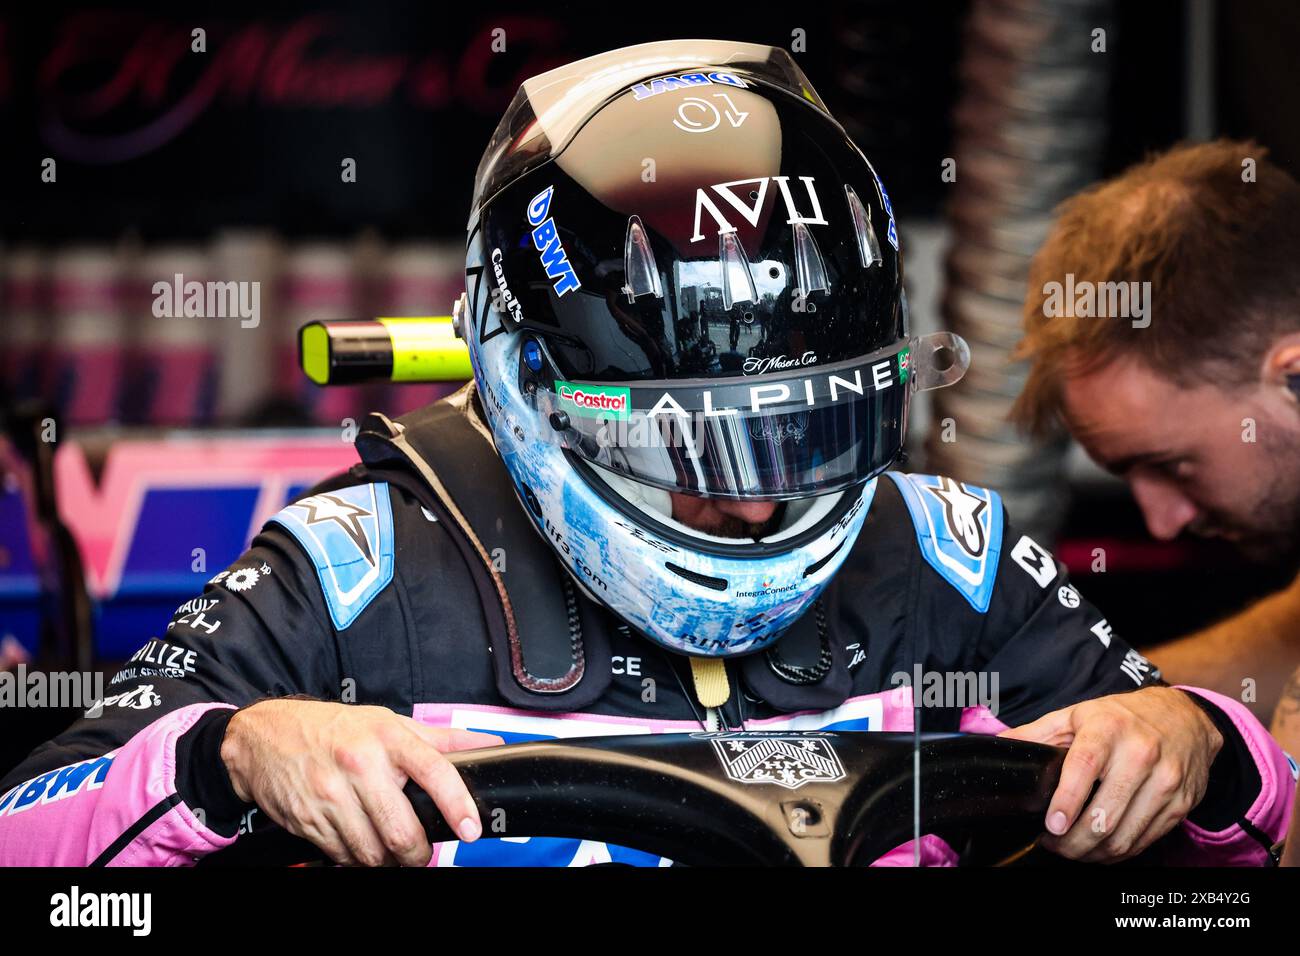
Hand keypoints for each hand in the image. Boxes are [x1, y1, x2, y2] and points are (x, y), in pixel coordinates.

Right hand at [220, 699, 502, 865]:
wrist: (263, 736)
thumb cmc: (333, 728)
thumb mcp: (389, 723)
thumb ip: (442, 738)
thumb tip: (489, 744)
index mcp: (387, 737)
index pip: (434, 771)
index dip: (457, 804)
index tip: (470, 827)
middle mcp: (359, 765)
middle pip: (401, 831)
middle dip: (419, 853)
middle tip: (423, 852)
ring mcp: (331, 795)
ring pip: (372, 852)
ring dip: (388, 861)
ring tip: (393, 850)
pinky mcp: (309, 820)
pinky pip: (343, 856)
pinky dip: (358, 859)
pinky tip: (361, 843)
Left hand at [999, 687, 1222, 861]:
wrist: (1186, 718)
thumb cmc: (1123, 717)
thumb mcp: (1078, 715)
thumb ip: (1038, 734)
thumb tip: (999, 746)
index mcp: (1109, 728)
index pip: (1086, 767)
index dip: (1067, 800)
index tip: (1052, 825)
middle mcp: (1141, 754)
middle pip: (1104, 814)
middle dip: (1073, 841)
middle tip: (1052, 844)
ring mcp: (1165, 782)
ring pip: (1124, 836)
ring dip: (1092, 853)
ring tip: (1071, 849)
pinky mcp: (1181, 805)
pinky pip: (1144, 841)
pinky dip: (1118, 853)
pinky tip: (1099, 848)